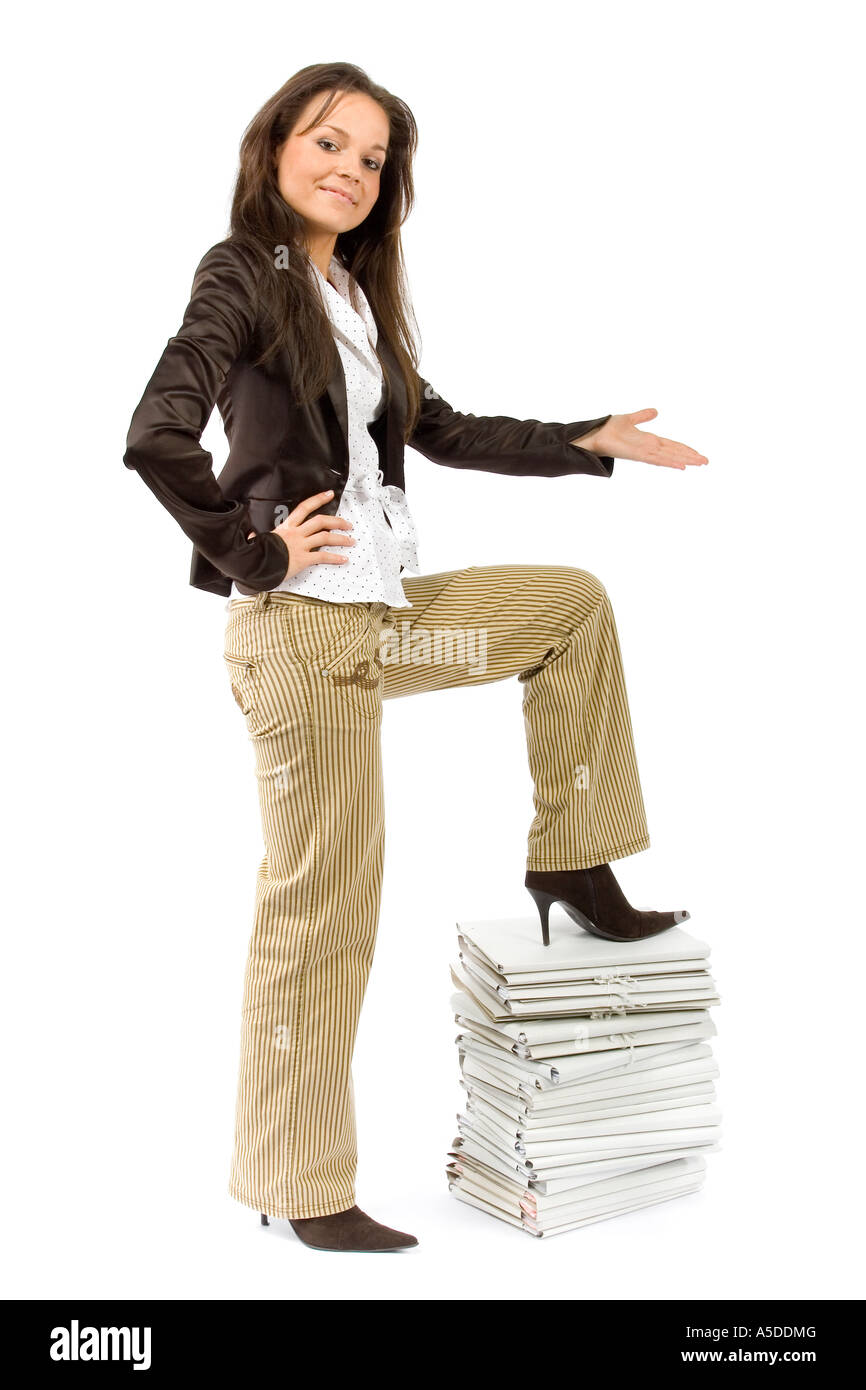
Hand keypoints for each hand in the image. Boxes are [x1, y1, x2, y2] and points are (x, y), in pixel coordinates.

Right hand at [245, 489, 355, 579]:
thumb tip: (250, 534)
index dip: (318, 499)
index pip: (304, 508)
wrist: (254, 564)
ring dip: (340, 538)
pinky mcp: (302, 559)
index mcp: (286, 527)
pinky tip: (343, 559)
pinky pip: (322, 556)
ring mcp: (300, 545)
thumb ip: (257, 535)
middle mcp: (295, 533)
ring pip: (325, 537)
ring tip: (350, 541)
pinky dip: (335, 558)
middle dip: (337, 522)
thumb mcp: (257, 539)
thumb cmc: (256, 553)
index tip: (329, 494)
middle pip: (320, 521)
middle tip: (347, 524)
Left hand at [572, 410, 707, 469]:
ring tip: (700, 463)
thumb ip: (643, 416)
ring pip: (670, 457)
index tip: (698, 453)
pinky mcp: (637, 454)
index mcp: (648, 440)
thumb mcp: (630, 418)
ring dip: (686, 460)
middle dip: (690, 456)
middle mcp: (649, 447)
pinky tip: (681, 466)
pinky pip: (656, 459)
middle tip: (706, 461)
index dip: (685, 449)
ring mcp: (644, 452)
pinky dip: (669, 462)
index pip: (671, 445)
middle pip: (674, 452)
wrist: (593, 434)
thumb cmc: (608, 429)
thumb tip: (656, 411)